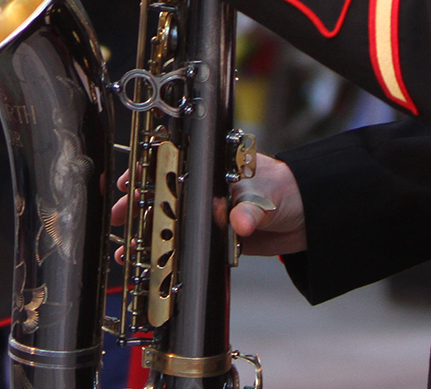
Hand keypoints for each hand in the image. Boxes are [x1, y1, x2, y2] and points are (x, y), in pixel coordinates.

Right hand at [108, 152, 305, 257]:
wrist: (313, 216)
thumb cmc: (289, 189)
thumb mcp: (268, 195)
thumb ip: (249, 210)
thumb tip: (235, 221)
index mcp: (216, 169)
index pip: (174, 166)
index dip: (148, 173)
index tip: (127, 182)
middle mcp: (209, 191)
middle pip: (165, 196)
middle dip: (138, 206)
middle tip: (118, 216)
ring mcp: (212, 215)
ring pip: (173, 224)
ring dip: (150, 235)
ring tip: (127, 250)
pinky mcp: (219, 239)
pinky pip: (191, 247)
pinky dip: (172, 255)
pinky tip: (154, 265)